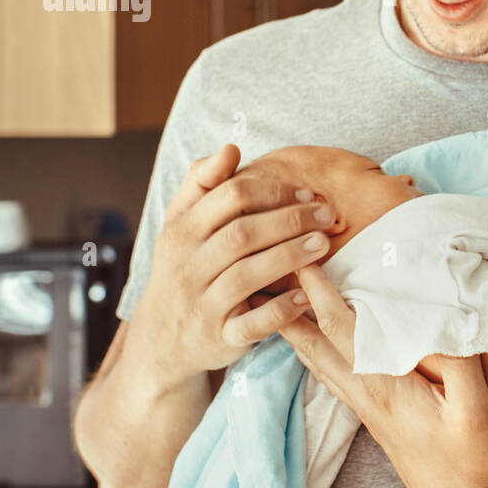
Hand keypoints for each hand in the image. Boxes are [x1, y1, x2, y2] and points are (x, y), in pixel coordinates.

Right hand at [129, 144, 337, 384]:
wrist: (161, 339)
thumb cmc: (183, 269)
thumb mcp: (180, 225)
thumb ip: (202, 184)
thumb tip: (230, 148)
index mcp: (180, 233)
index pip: (228, 198)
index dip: (272, 190)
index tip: (306, 193)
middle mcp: (188, 267)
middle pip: (241, 235)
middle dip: (289, 220)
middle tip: (326, 215)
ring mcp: (202, 305)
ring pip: (246, 276)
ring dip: (289, 257)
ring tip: (322, 244)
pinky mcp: (219, 339)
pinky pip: (250, 325)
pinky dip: (279, 311)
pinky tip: (304, 296)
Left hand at [280, 265, 487, 487]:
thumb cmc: (476, 461)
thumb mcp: (475, 411)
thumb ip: (456, 363)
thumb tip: (439, 316)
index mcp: (387, 388)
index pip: (343, 331)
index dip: (320, 294)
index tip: (302, 259)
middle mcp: (367, 397)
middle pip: (317, 344)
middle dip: (290, 306)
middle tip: (267, 272)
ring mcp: (368, 410)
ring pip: (319, 361)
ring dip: (296, 330)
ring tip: (275, 303)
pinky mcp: (375, 418)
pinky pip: (332, 375)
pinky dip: (315, 351)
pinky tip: (314, 345)